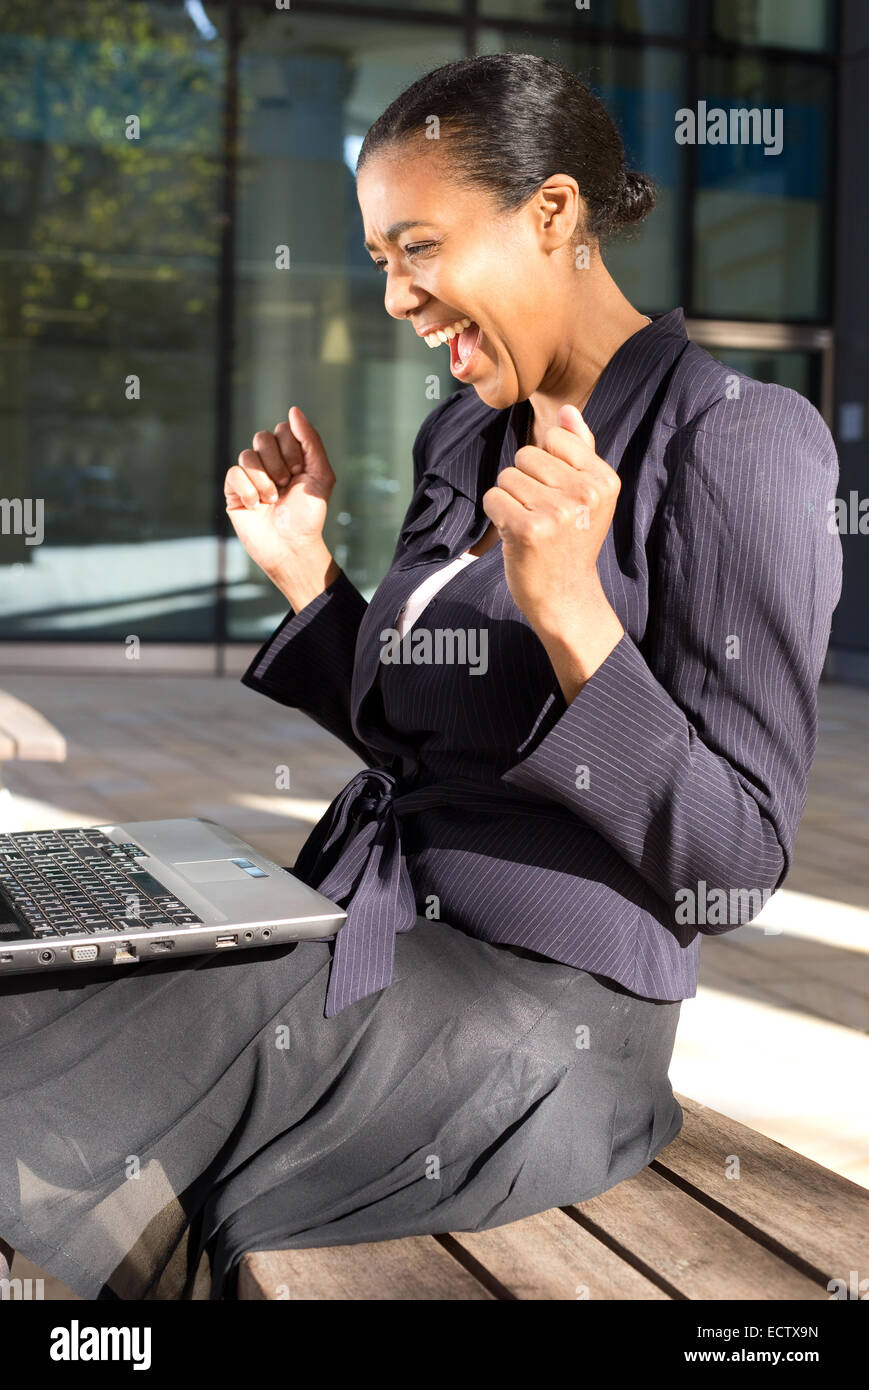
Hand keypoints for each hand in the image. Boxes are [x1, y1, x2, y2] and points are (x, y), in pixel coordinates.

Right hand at [225, 407, 335, 579]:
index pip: (282, 430)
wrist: (292, 546)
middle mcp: (267, 462)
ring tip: (273, 500)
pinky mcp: (233, 491)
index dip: (292, 450)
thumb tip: (293, 410)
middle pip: (262, 437)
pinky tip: (257, 506)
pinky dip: (249, 490)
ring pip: (247, 456)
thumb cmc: (308, 515)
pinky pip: (234, 474)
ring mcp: (249, 476)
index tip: (300, 472)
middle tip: (286, 485)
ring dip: (265, 481)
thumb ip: (310, 440)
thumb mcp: (321, 475)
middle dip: (278, 463)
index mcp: (288, 456)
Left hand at [482, 403, 623, 694]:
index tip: (557, 494)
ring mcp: (556, 512)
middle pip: (526, 455)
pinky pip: (493, 498)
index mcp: (603, 480)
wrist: (566, 597)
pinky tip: (515, 535)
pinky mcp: (526, 530)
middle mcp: (584, 493)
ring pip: (507, 476)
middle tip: (542, 514)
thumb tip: (567, 410)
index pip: (554, 438)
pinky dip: (497, 515)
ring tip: (530, 525)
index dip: (545, 464)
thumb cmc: (573, 543)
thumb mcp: (589, 496)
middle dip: (524, 482)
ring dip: (510, 499)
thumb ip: (581, 450)